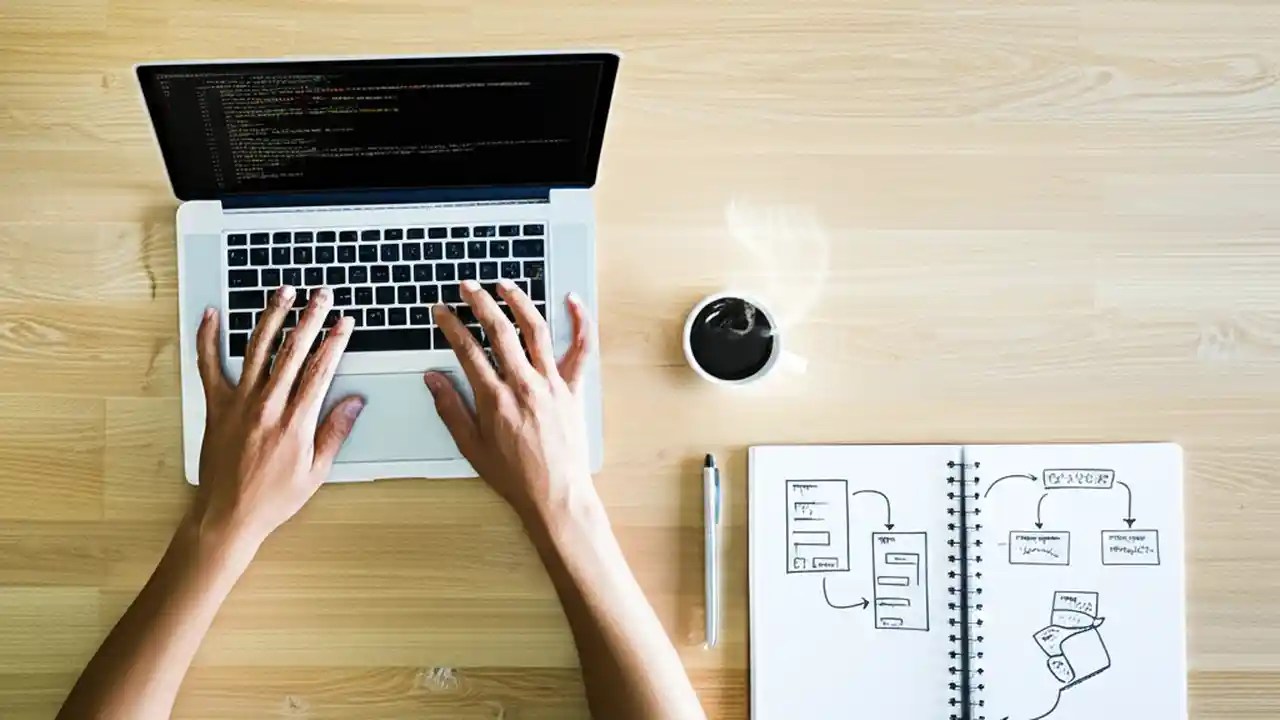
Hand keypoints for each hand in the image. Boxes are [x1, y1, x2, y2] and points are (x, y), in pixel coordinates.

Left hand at [193, 285, 364, 550]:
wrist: (227, 515)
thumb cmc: (273, 498)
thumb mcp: (316, 471)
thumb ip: (335, 432)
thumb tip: (354, 402)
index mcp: (295, 421)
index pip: (320, 369)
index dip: (335, 341)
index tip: (344, 322)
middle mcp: (267, 405)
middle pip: (292, 350)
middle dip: (310, 318)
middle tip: (321, 295)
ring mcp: (238, 402)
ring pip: (257, 348)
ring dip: (271, 317)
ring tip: (283, 292)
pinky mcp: (216, 406)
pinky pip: (209, 366)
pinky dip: (208, 338)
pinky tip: (211, 315)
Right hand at [425, 279, 592, 522]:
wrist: (555, 494)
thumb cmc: (514, 475)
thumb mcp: (471, 445)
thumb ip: (450, 408)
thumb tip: (432, 379)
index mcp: (495, 398)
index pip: (467, 349)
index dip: (451, 325)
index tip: (441, 311)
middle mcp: (524, 384)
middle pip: (500, 330)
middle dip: (480, 302)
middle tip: (468, 287)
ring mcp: (552, 383)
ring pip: (536, 330)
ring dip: (520, 302)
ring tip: (506, 285)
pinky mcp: (574, 388)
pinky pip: (581, 350)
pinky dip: (580, 322)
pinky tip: (573, 301)